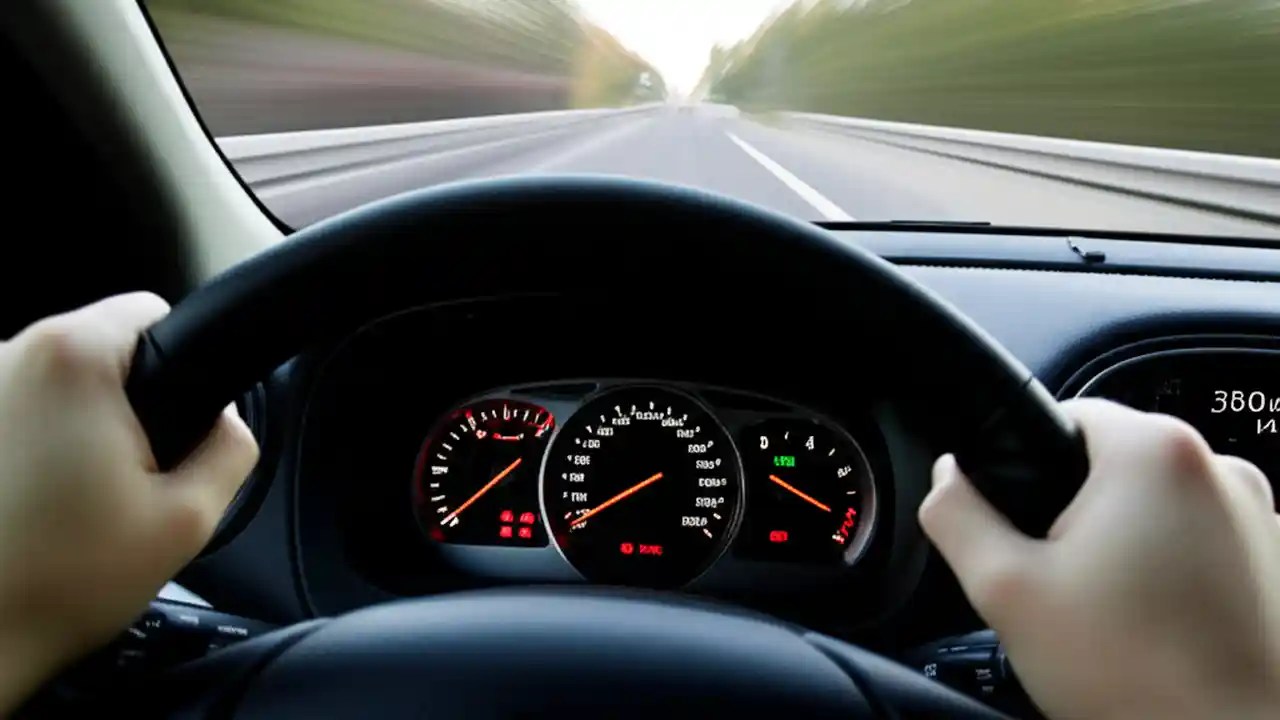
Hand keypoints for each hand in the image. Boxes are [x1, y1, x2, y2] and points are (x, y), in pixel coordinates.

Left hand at [0, 293, 258, 711]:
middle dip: (123, 404)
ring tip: (72, 500)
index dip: (181, 364)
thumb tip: (229, 424)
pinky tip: (29, 506)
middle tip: (126, 480)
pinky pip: (12, 415)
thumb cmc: (57, 582)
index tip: (172, 422)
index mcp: (70, 361)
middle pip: (97, 347)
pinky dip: (28, 448)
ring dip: (71, 427)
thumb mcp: (188, 519)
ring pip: (51, 384)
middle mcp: (5, 358)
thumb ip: (232, 449)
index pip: (150, 311)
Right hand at [921, 398, 1279, 719]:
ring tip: (1114, 616)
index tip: (1026, 533)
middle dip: (1077, 516)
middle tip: (1064, 587)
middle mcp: (1220, 468)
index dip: (1026, 469)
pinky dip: (1172, 573)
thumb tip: (946, 478)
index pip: (1065, 414)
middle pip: (1112, 464)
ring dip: (1126, 546)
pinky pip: (1200, 543)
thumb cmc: (1133, 676)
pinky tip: (1157, 629)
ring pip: (1156, 508)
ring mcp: (1261, 516)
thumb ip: (957, 515)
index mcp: (1154, 451)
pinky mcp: (1276, 562)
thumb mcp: (1006, 590)